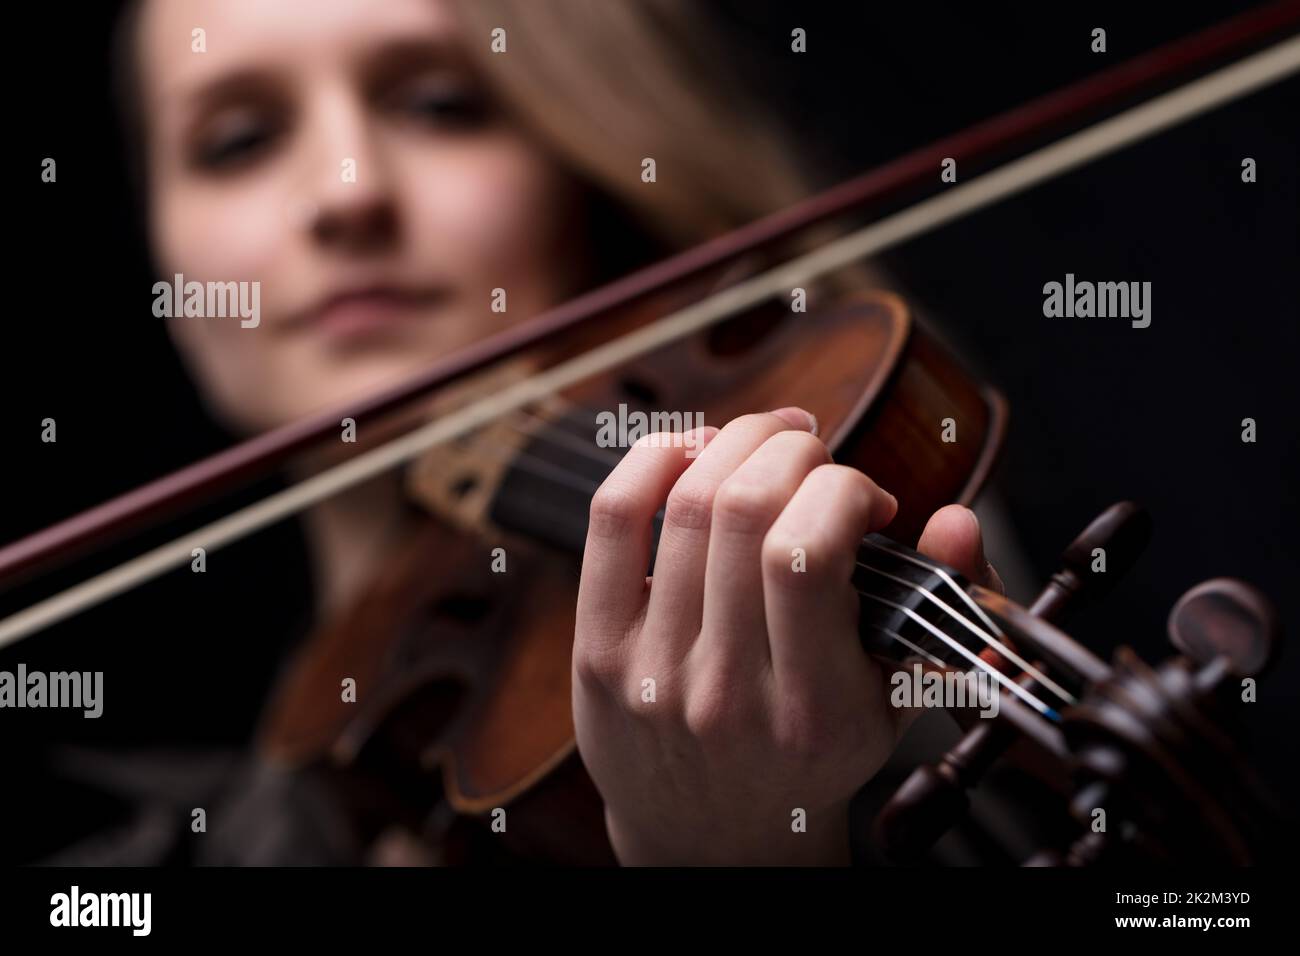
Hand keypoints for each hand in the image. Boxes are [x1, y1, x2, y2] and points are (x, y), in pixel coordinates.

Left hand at [572, 408, 1001, 864]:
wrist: (714, 835)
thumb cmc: (810, 755)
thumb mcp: (891, 700)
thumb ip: (933, 605)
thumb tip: (956, 518)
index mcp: (811, 709)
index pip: (806, 554)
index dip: (841, 490)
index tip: (865, 499)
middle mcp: (726, 692)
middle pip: (743, 510)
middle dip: (790, 449)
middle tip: (813, 452)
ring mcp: (652, 672)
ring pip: (686, 505)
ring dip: (735, 442)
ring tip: (767, 444)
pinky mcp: (598, 654)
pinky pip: (612, 522)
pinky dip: (652, 460)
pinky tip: (692, 449)